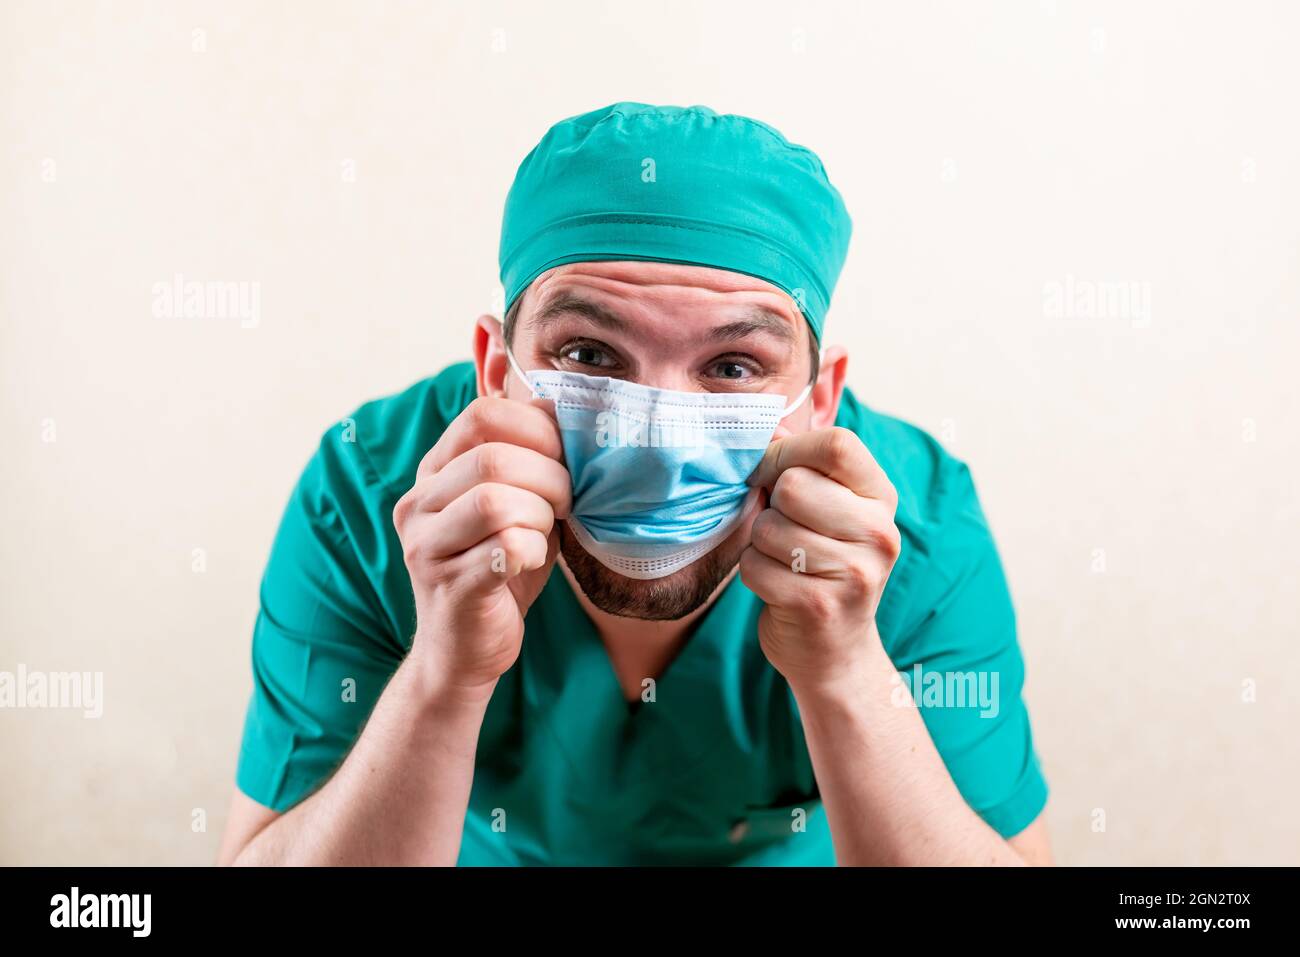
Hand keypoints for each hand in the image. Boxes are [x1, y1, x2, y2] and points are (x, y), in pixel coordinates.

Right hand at [393, 396, 569, 696]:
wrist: (464, 650)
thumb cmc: (497, 566)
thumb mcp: (512, 503)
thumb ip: (527, 459)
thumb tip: (560, 409)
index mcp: (433, 472)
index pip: (481, 414)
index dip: (536, 428)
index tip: (563, 456)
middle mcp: (418, 504)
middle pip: (492, 458)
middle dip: (548, 476)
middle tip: (565, 502)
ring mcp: (426, 547)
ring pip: (494, 501)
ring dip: (540, 514)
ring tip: (546, 531)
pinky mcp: (450, 587)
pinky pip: (505, 548)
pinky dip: (533, 550)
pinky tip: (531, 559)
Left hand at [740, 427, 900, 690]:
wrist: (835, 650)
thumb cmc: (820, 565)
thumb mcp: (826, 509)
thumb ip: (800, 462)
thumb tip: (767, 422)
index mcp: (880, 498)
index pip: (836, 444)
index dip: (789, 451)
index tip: (774, 472)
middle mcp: (879, 533)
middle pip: (793, 485)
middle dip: (771, 506)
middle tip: (785, 530)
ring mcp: (855, 573)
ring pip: (769, 528)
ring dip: (760, 544)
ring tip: (785, 562)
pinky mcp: (819, 606)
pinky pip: (755, 566)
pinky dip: (754, 574)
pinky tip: (778, 587)